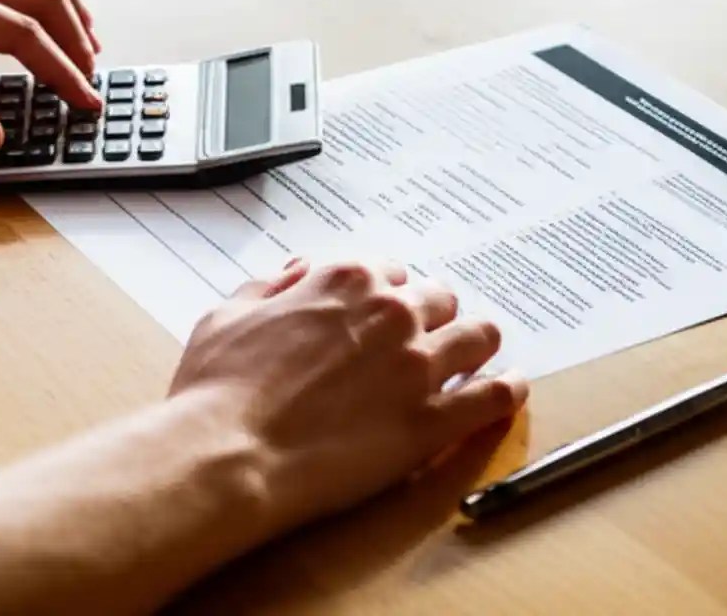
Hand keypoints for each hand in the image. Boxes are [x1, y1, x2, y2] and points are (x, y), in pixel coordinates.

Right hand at [170, 258, 528, 527]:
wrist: (228, 454)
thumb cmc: (218, 388)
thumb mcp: (228, 314)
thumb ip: (269, 287)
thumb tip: (297, 273)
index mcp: (345, 280)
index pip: (391, 272)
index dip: (388, 294)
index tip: (384, 315)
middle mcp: (392, 313)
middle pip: (439, 299)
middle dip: (432, 316)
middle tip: (423, 341)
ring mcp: (418, 366)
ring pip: (479, 336)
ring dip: (475, 344)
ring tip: (473, 360)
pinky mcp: (433, 421)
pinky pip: (494, 396)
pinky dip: (507, 390)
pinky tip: (509, 390)